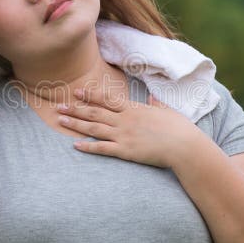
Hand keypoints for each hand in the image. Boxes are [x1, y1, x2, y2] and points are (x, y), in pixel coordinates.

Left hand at [57, 87, 198, 167]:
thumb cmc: (180, 129)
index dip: (90, 95)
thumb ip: (157, 105)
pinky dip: (88, 147)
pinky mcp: (125, 151)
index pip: (107, 99)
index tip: (77, 91)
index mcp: (134, 109)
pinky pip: (102, 148)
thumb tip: (153, 99)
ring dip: (76, 124)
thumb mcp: (168, 112)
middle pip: (95, 112)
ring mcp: (124, 135)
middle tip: (59, 106)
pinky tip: (75, 145)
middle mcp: (125, 120)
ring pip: (94, 128)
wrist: (184, 146)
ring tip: (60, 120)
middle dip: (76, 109)